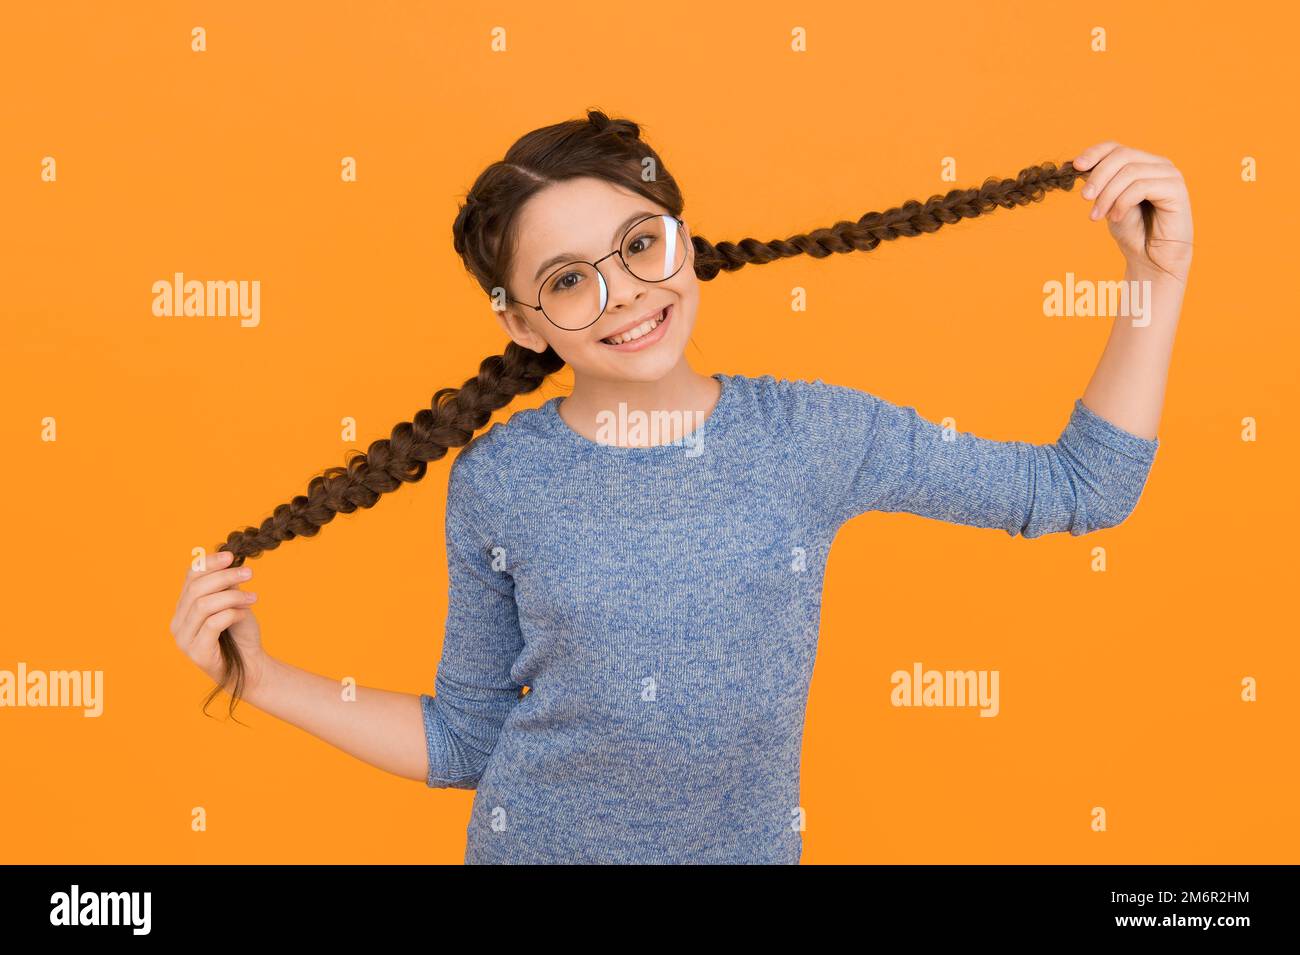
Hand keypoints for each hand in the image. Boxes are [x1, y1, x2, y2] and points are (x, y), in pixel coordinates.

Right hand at [170, 549, 269, 693]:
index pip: (190, 577)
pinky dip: (232, 614)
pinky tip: (245, 614)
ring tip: (254, 598)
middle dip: (225, 576)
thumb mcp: (233, 603)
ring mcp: (185, 639)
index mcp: (183, 608)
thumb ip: (226, 586)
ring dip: (233, 596)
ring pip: (204, 605)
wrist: (251, 666)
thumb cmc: (240, 633)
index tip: (232, 556)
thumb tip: (228, 563)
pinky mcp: (197, 653)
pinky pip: (213, 624)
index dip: (210, 563)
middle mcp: (178, 623)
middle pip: (196, 589)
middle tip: (249, 573)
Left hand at [1072, 141, 1192, 285]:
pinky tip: (1116, 218)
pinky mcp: (1176, 189)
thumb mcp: (1109, 202)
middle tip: (1085, 199)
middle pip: (1121, 156)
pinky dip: (1122, 202)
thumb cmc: (1132, 231)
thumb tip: (1079, 165)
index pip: (1115, 147)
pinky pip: (1141, 187)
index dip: (1094, 153)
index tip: (1075, 167)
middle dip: (1098, 177)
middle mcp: (1158, 164)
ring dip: (1108, 195)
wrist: (1151, 259)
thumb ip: (1101, 183)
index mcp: (1142, 163)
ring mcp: (1169, 175)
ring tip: (1097, 216)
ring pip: (1130, 172)